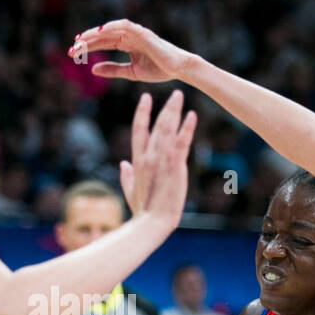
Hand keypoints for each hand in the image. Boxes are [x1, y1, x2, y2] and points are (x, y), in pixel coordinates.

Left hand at [69, 20, 193, 83]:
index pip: (103, 43)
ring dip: (95, 33)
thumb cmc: (158, 70)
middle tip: (71, 49)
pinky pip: (126, 26)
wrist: (178, 69)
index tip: (73, 53)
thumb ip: (113, 70)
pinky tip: (100, 31)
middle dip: (86, 42)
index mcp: (126, 44)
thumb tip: (93, 69)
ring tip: (81, 39)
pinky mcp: (143, 33)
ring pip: (111, 29)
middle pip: (103, 36)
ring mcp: (136, 33)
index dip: (88, 47)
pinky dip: (113, 27)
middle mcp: (129, 36)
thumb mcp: (130, 72)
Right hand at [116, 89, 195, 225]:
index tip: (146, 98)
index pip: (138, 130)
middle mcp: (148, 156)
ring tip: (180, 96)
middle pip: (156, 125)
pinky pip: (181, 143)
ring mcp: (161, 160)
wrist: (152, 221)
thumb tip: (123, 165)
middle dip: (166, 107)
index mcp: (137, 161)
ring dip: (175, 111)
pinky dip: (186, 128)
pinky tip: (192, 116)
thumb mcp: (129, 191)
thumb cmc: (142, 210)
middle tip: (175, 93)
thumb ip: (126, 176)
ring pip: (168, 129)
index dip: (142, 112)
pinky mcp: (175, 166)